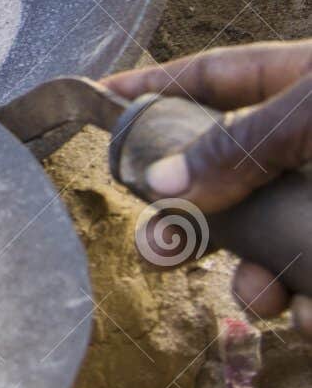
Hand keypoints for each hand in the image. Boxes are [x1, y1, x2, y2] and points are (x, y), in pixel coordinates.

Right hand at [105, 40, 311, 334]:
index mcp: (304, 84)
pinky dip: (311, 309)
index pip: (213, 78)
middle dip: (193, 224)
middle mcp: (309, 147)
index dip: (154, 88)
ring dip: (260, 284)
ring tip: (270, 296)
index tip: (97, 99)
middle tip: (157, 248)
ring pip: (269, 248)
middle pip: (227, 182)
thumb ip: (240, 144)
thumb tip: (161, 180)